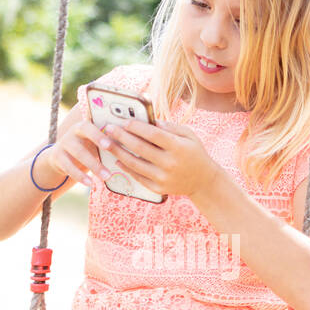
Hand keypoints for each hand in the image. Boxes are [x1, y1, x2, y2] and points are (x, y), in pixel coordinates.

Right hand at [45, 116, 113, 187]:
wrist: (60, 156)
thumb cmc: (86, 147)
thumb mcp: (94, 141)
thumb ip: (108, 140)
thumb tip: (132, 143)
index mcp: (84, 125)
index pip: (91, 126)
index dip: (99, 134)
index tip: (110, 144)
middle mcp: (72, 132)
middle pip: (85, 137)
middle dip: (98, 144)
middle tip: (110, 154)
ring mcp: (63, 144)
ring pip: (79, 154)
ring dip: (94, 166)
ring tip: (107, 176)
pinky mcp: (57, 158)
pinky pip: (69, 167)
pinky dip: (80, 176)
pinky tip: (90, 183)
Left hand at [95, 119, 220, 198]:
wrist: (203, 181)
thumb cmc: (194, 153)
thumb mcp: (189, 135)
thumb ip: (170, 127)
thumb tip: (149, 120)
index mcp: (178, 147)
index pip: (153, 134)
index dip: (137, 127)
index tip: (124, 121)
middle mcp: (170, 163)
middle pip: (140, 148)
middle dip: (122, 137)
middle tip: (108, 129)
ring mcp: (163, 178)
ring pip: (135, 163)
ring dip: (118, 152)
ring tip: (106, 143)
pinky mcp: (158, 188)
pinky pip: (138, 177)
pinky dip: (125, 168)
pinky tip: (117, 160)